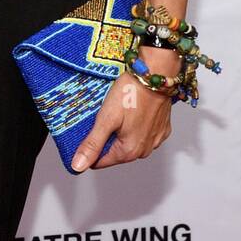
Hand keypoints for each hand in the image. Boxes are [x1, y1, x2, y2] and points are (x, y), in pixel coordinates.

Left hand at [71, 46, 176, 170]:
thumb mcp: (106, 119)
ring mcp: (155, 139)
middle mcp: (145, 150)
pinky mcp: (162, 128)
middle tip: (99, 118)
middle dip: (104, 139)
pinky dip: (133, 126)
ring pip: (129, 142)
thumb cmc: (131, 93)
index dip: (89, 150)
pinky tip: (129, 112)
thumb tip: (78, 166)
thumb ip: (92, 144)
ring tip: (114, 113)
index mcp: (130, 151)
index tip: (83, 135)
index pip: (101, 162)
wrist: (155, 74)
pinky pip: (142, 133)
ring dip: (119, 132)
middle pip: (115, 152)